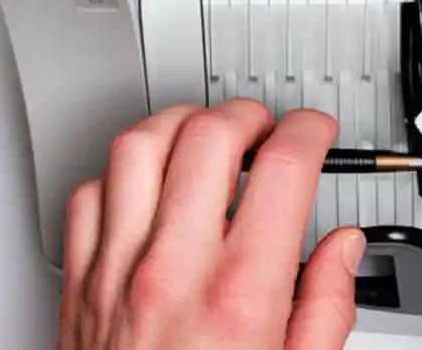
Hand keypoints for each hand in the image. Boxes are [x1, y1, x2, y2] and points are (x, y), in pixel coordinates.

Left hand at [59, 100, 365, 349]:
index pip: (284, 164)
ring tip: (207, 135)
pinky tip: (151, 182)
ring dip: (182, 125)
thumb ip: (327, 306)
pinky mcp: (79, 284)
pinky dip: (123, 172)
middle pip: (210, 136)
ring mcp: (118, 272)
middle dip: (248, 115)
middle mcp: (175, 269)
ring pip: (140, 147)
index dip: (310, 129)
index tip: (315, 132)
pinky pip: (91, 195)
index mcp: (242, 292)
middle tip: (266, 128)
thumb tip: (343, 251)